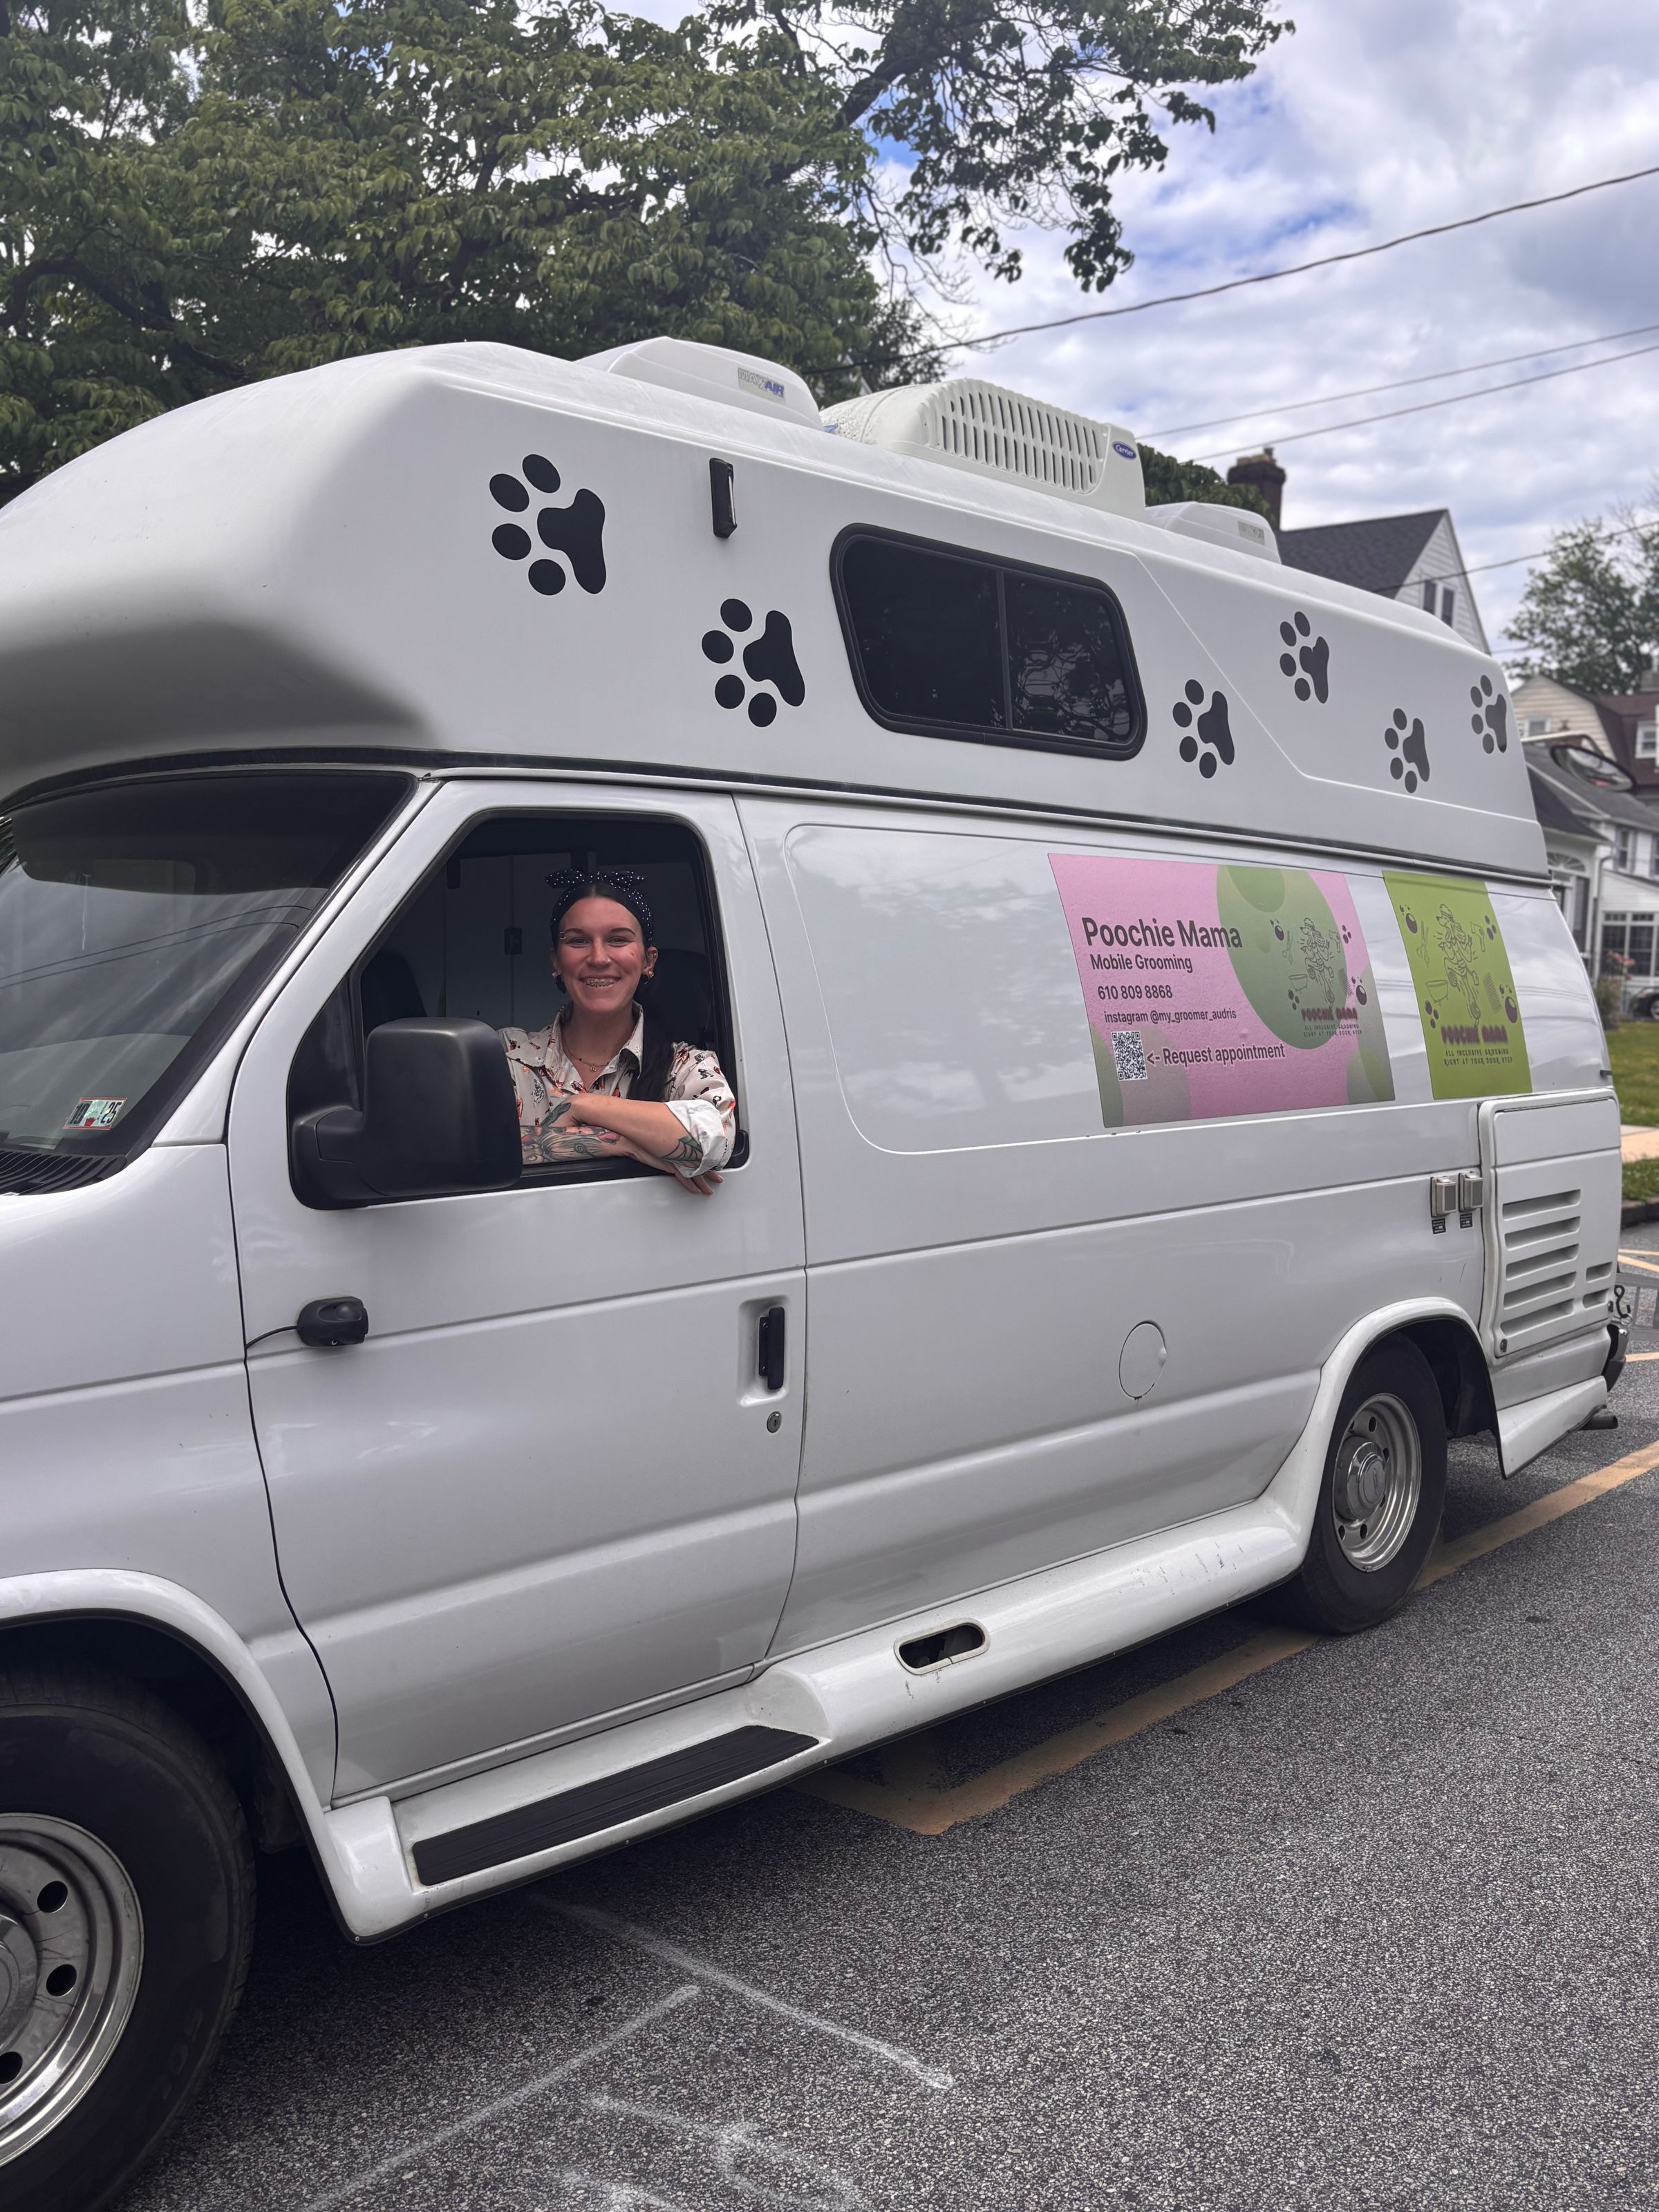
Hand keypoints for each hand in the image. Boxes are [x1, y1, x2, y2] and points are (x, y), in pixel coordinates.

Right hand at [608, 1132, 722, 1196]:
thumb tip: (677, 1142)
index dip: (709, 1160)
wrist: (636, 1140)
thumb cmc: (646, 1138)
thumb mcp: (663, 1139)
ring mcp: (677, 1159)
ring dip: (703, 1182)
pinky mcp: (670, 1165)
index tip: (716, 1164)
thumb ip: (673, 1142)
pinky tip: (695, 1190)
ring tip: (709, 1190)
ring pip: (694, 1172)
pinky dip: (689, 1185)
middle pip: (701, 1164)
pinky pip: (684, 1177)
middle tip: (718, 1179)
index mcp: (682, 1144)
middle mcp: (681, 1152)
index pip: (699, 1153)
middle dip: (710, 1173)